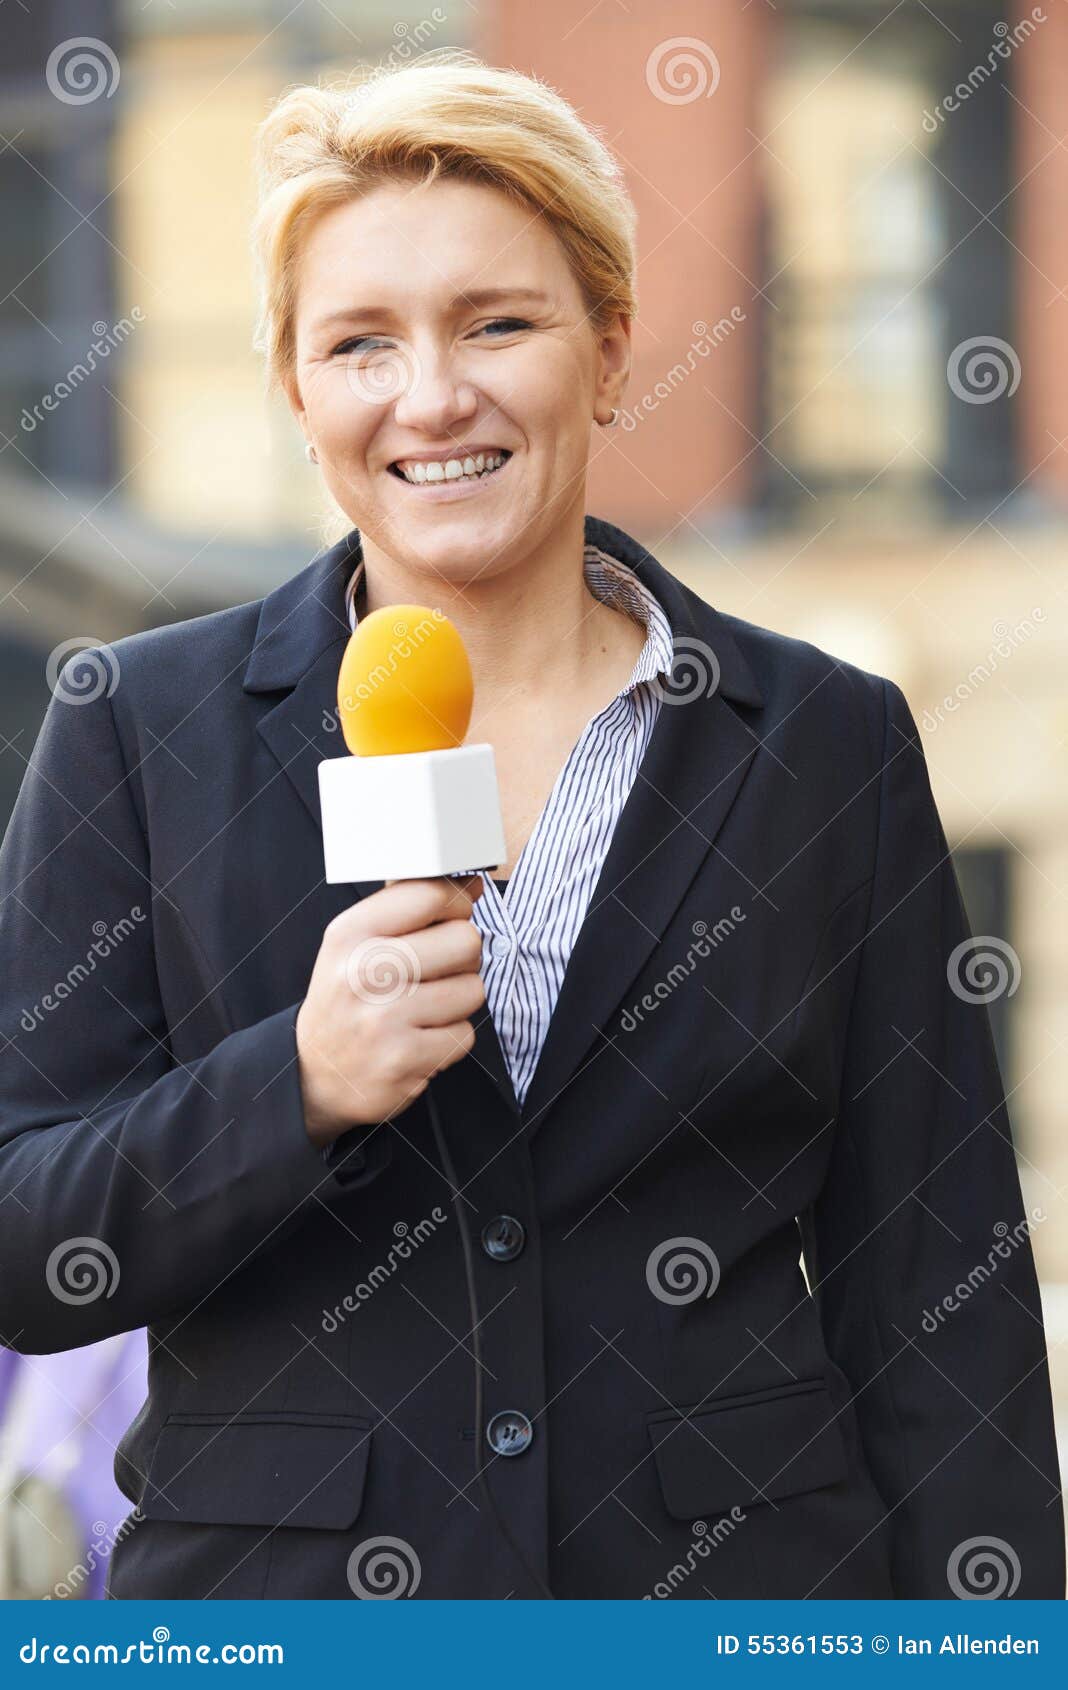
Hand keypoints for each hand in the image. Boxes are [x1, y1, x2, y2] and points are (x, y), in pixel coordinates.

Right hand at [295, 875, 484, 1147]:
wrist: (313, 1075)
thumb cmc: (346, 1000)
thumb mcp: (354, 943)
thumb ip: (406, 907)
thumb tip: (470, 886)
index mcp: (350, 933)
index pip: (431, 894)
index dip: (455, 904)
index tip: (449, 917)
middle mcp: (364, 971)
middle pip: (465, 940)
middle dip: (462, 957)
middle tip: (437, 971)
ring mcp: (385, 1018)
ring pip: (472, 989)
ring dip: (458, 1000)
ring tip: (426, 1007)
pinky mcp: (405, 1059)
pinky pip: (465, 1034)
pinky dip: (450, 1038)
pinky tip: (421, 1037)